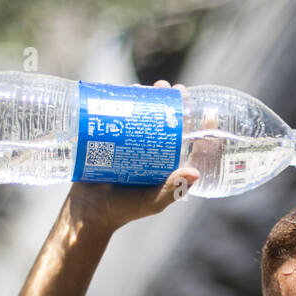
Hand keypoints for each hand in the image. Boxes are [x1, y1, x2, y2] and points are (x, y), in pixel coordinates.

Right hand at [65, 80, 199, 232]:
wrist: (87, 210)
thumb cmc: (123, 209)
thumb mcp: (152, 201)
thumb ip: (172, 189)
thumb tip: (195, 172)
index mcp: (166, 165)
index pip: (189, 144)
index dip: (201, 128)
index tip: (209, 113)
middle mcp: (150, 151)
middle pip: (166, 121)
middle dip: (173, 103)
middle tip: (175, 90)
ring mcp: (130, 143)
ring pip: (144, 114)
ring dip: (150, 96)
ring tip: (155, 86)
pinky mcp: (109, 138)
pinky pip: (119, 114)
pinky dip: (124, 99)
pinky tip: (129, 88)